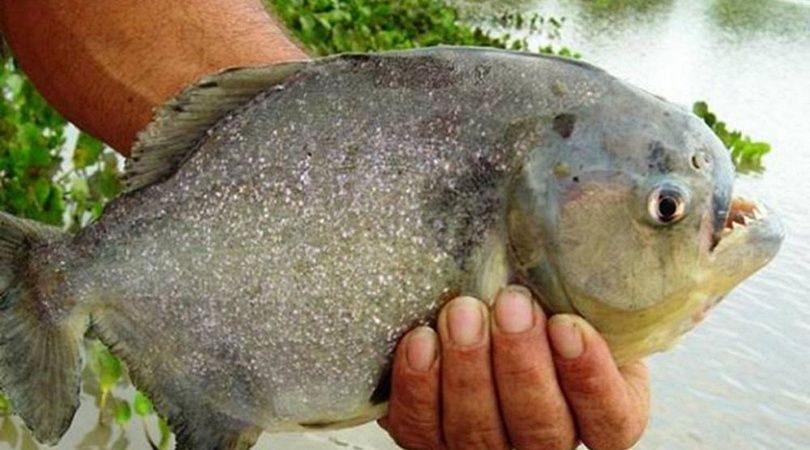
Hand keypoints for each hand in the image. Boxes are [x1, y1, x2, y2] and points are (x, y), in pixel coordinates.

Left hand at [379, 286, 649, 449]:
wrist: (486, 316)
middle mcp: (546, 440)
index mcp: (602, 412)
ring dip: (469, 370)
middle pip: (541, 427)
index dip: (590, 378)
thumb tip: (666, 219)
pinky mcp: (431, 438)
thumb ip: (607, 280)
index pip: (610, 419)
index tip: (567, 324)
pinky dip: (419, 385)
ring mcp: (488, 445)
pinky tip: (421, 340)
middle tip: (511, 304)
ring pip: (478, 431)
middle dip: (523, 363)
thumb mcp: (586, 295)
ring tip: (462, 312)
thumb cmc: (546, 304)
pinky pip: (421, 427)